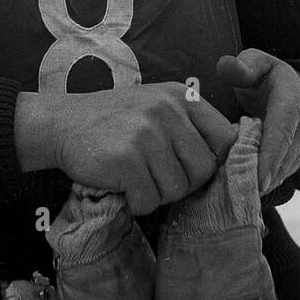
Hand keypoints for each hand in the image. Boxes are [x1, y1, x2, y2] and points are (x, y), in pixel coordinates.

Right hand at [15, 83, 237, 216]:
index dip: (214, 162)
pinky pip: (148, 201)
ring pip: (177, 190)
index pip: (226, 139)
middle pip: (204, 171)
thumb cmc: (116, 121)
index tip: (193, 170)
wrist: (63, 123)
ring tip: (135, 176)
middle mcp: (167, 111)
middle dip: (183, 183)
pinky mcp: (125, 160)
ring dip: (156, 194)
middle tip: (155, 175)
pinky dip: (135, 202)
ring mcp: (146, 134)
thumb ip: (191, 125)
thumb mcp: (157, 107)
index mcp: (181, 97)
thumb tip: (236, 157)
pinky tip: (120, 184)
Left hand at [216, 49, 299, 194]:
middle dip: (263, 177)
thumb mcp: (255, 62)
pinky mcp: (296, 157)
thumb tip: (226, 67)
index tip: (259, 179)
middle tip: (239, 194)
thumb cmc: (266, 75)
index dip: (271, 157)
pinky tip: (245, 191)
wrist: (292, 88)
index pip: (282, 132)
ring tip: (238, 195)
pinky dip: (266, 183)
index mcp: (292, 102)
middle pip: (284, 157)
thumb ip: (242, 66)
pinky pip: (282, 174)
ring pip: (284, 170)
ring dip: (264, 183)